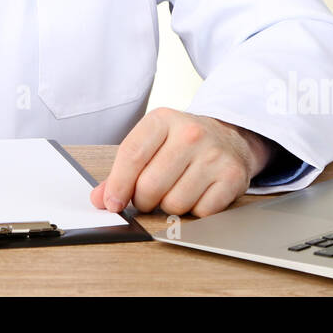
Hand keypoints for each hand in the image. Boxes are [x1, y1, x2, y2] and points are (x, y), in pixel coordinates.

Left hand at [89, 108, 272, 217]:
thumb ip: (122, 170)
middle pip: (150, 186)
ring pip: (174, 204)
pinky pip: (201, 213)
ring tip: (176, 190)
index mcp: (163, 119)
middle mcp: (190, 133)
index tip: (111, 203)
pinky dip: (195, 212)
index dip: (118, 185)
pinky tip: (197, 194)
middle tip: (149, 196)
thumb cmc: (183, 143)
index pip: (132, 155)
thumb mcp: (151, 143)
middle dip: (144, 200)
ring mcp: (213, 154)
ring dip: (170, 206)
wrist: (229, 137)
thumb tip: (100, 199)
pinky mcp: (232, 176)